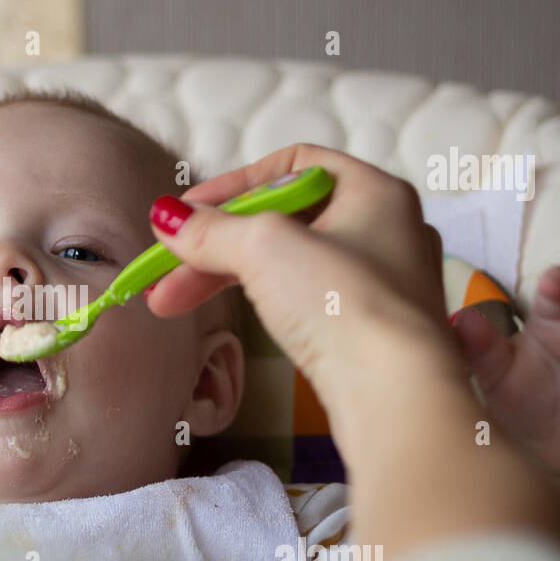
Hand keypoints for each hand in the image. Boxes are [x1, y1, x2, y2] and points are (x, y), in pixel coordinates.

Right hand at [146, 144, 455, 428]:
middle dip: (215, 244)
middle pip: (283, 220)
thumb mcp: (264, 249)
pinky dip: (263, 301)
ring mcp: (381, 283)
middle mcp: (386, 229)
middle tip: (164, 270)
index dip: (233, 184)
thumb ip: (211, 230)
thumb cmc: (340, 302)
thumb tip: (166, 217)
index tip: (187, 212)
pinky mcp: (371, 329)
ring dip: (226, 277)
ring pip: (290, 264)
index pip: (293, 165)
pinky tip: (231, 316)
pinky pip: (306, 299)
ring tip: (170, 304)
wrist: (395, 395)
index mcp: (375, 191)